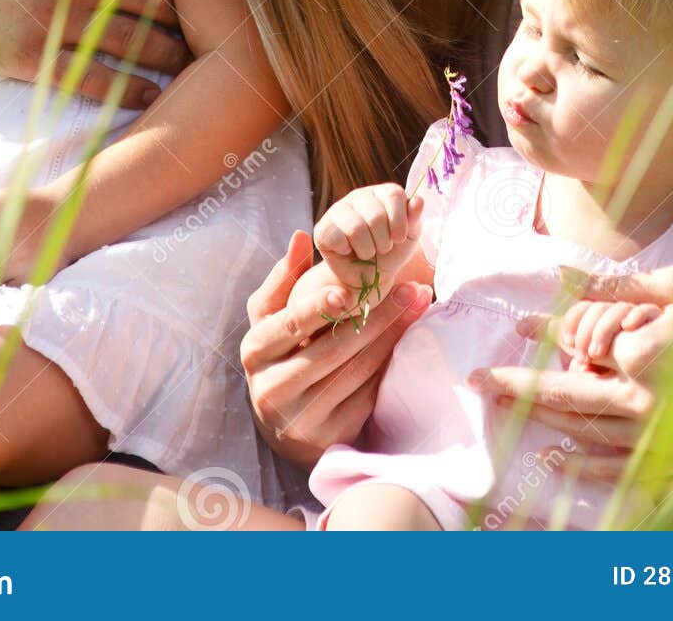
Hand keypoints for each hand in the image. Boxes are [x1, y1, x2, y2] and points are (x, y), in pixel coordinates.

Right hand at [240, 231, 433, 470]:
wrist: (284, 425)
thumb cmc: (280, 355)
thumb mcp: (271, 319)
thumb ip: (284, 279)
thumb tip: (302, 236)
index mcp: (255, 351)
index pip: (289, 324)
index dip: (318, 306)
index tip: (349, 289)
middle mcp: (270, 388)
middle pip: (331, 349)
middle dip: (375, 317)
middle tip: (410, 289)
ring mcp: (298, 418)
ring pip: (353, 372)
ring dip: (390, 337)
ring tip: (417, 307)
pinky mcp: (326, 437)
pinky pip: (365, 397)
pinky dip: (388, 367)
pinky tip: (408, 343)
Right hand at [313, 184, 423, 294]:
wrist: (368, 277)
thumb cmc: (391, 253)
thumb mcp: (409, 237)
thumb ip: (414, 218)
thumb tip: (419, 201)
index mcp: (382, 193)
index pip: (393, 194)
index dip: (399, 221)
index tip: (399, 238)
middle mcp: (360, 196)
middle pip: (376, 215)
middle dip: (384, 241)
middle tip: (382, 249)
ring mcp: (339, 209)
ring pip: (356, 228)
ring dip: (367, 249)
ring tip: (368, 253)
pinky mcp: (323, 227)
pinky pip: (335, 237)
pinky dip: (346, 250)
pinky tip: (348, 251)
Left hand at [468, 263, 672, 481]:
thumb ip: (617, 286)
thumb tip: (564, 276)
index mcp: (646, 354)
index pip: (585, 345)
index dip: (561, 330)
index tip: (522, 323)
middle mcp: (647, 400)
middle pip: (568, 393)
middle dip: (516, 385)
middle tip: (475, 379)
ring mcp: (662, 436)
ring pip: (587, 430)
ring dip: (542, 418)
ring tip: (501, 405)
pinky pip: (619, 467)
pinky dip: (583, 465)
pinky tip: (554, 458)